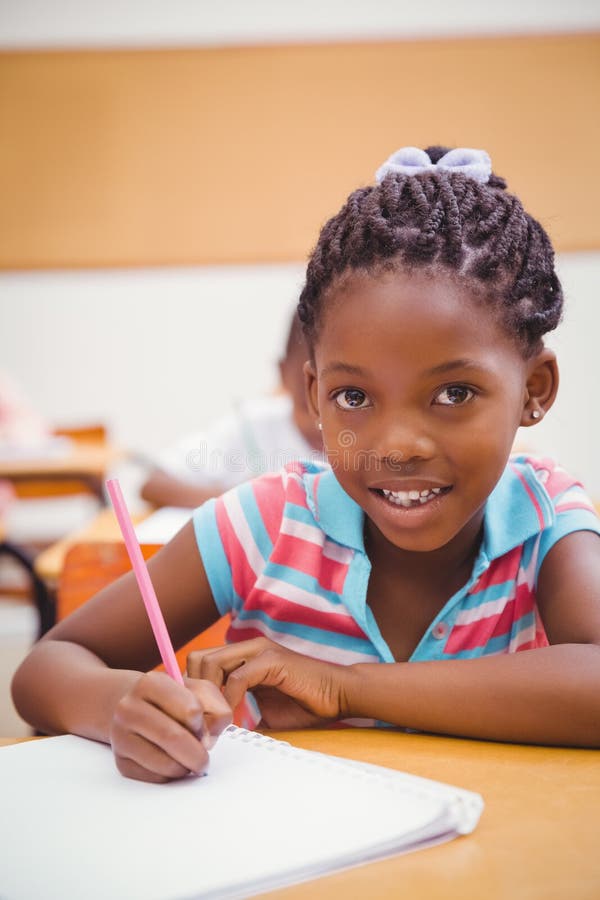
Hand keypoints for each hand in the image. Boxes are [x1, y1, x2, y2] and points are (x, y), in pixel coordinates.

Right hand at [109, 671, 231, 782]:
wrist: (136, 709)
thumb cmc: (173, 700)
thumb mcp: (199, 691)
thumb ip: (216, 708)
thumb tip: (208, 740)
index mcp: (151, 683)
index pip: (190, 710)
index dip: (203, 725)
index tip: (203, 730)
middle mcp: (129, 707)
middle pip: (174, 738)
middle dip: (197, 755)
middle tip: (204, 761)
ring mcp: (121, 735)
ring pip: (164, 763)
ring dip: (185, 767)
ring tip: (187, 759)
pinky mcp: (120, 761)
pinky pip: (154, 778)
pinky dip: (170, 776)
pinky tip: (170, 761)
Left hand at [187, 638, 350, 729]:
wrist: (338, 695)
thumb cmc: (304, 704)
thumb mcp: (262, 713)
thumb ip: (239, 717)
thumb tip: (213, 738)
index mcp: (242, 656)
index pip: (198, 664)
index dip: (192, 692)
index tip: (195, 722)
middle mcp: (246, 647)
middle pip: (197, 660)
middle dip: (193, 693)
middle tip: (201, 724)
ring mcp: (258, 650)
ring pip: (210, 665)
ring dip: (208, 699)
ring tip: (215, 726)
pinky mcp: (271, 660)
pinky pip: (236, 679)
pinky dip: (229, 702)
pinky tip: (234, 721)